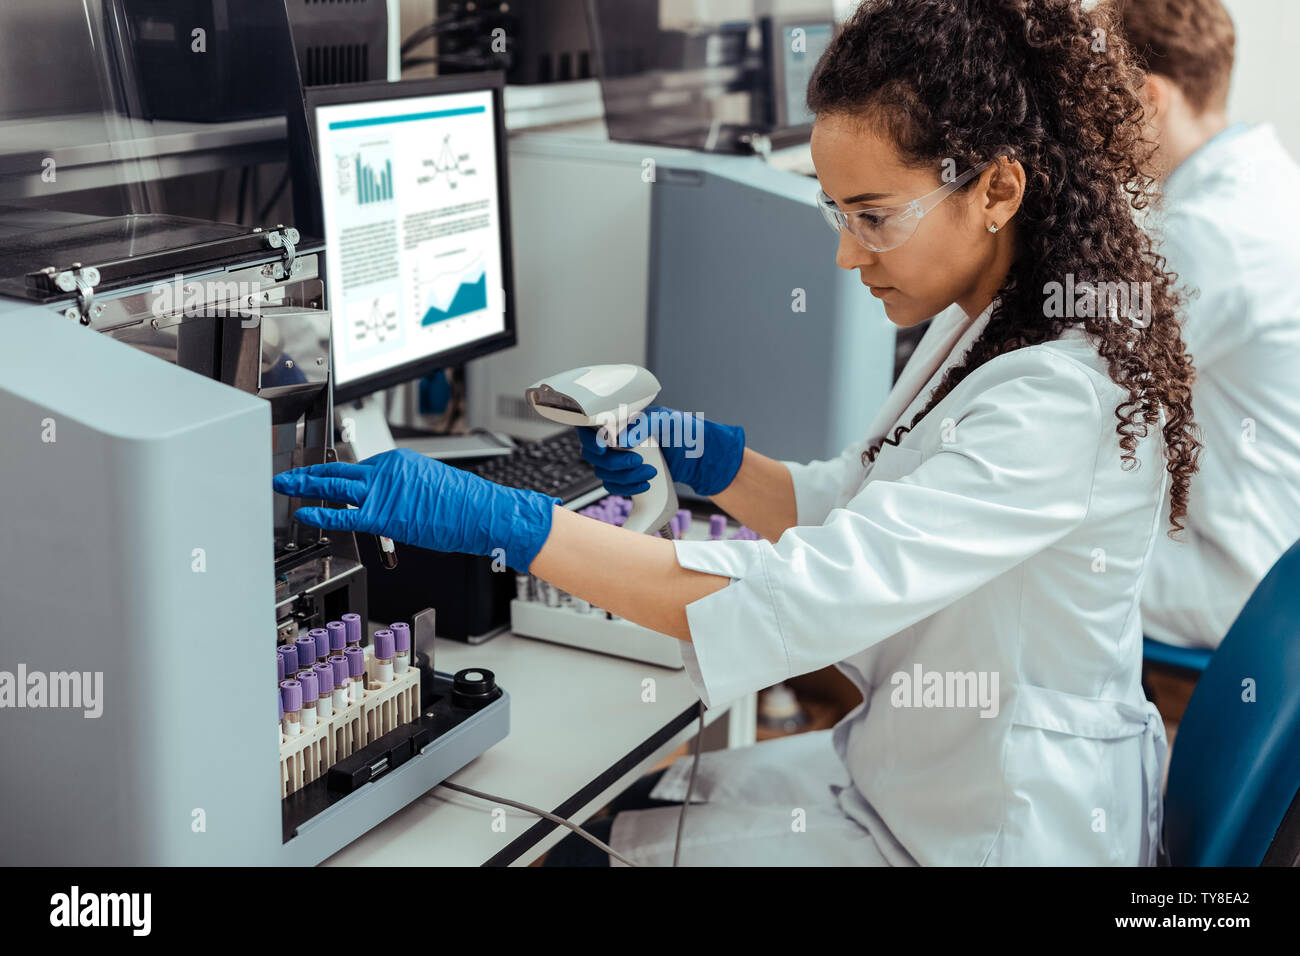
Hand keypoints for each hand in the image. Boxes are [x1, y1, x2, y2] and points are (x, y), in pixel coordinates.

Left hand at [272, 448, 559, 572]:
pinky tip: (303, 514)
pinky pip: (342, 513)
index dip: (337, 478)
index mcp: (399, 462)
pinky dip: (320, 514)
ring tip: (286, 486)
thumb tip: (395, 506)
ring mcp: (383, 491)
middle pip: (339, 470)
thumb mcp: (431, 487)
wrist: (482, 512)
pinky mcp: (383, 514)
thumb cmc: (466, 505)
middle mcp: (388, 471)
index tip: (323, 479)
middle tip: (288, 474)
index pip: (360, 469)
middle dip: (310, 473)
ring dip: (305, 486)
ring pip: (335, 485)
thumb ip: (404, 492)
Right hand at [576, 405, 744, 496]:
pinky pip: (615, 487)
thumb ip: (644, 424)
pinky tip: (645, 485)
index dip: (591, 439)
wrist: (701, 458)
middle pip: (595, 455)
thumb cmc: (686, 432)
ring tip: (649, 473)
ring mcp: (621, 460)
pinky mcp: (628, 477)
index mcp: (622, 421)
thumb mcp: (668, 420)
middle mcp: (617, 440)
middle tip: (637, 461)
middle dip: (615, 462)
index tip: (603, 448)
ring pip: (605, 474)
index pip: (591, 428)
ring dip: (625, 477)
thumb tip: (622, 438)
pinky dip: (628, 489)